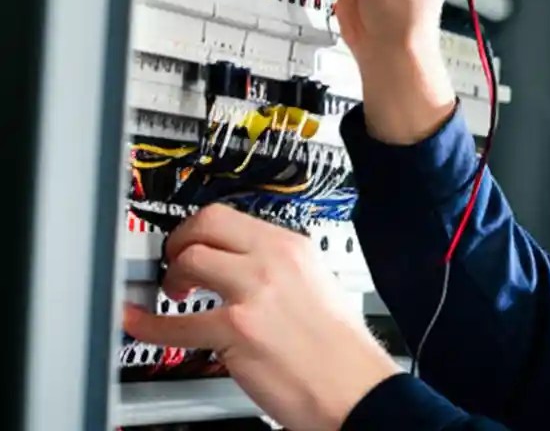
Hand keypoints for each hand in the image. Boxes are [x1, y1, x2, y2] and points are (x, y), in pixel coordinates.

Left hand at [123, 205, 401, 430]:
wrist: (354, 389)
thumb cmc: (342, 350)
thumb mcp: (318, 285)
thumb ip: (281, 270)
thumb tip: (244, 267)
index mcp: (295, 249)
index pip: (233, 218)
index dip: (202, 230)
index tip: (192, 241)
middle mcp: (274, 262)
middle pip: (207, 224)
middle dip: (179, 241)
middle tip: (174, 260)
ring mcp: (254, 294)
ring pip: (190, 261)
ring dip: (171, 277)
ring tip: (174, 295)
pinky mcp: (237, 331)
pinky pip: (176, 324)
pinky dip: (148, 325)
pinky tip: (138, 323)